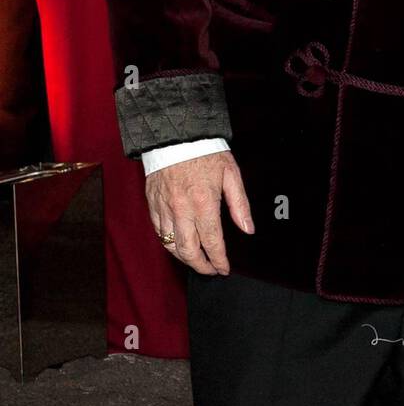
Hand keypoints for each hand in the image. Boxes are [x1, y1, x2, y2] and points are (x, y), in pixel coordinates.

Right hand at [146, 151, 254, 275]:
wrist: (176, 135)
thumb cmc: (205, 151)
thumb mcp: (231, 174)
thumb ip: (240, 204)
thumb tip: (248, 229)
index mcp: (204, 202)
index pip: (212, 242)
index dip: (219, 260)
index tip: (224, 268)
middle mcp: (182, 209)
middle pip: (189, 251)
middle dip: (201, 266)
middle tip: (210, 270)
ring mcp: (165, 208)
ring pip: (171, 245)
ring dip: (185, 258)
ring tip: (196, 260)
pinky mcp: (153, 204)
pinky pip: (159, 232)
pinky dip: (169, 243)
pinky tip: (178, 244)